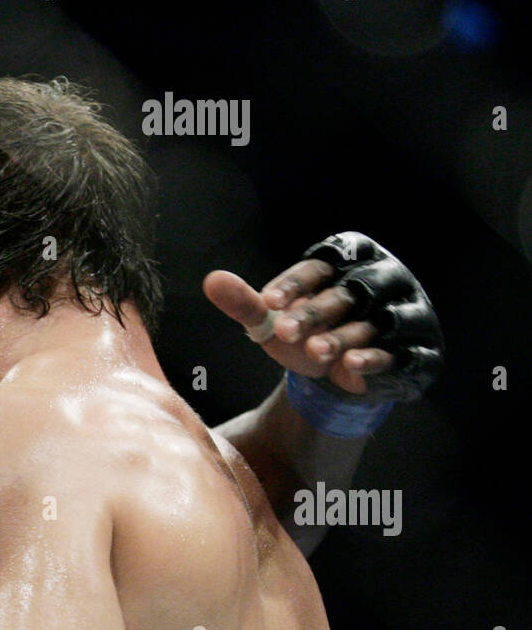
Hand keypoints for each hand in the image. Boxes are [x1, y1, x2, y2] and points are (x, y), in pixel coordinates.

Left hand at [204, 231, 441, 399]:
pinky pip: (401, 352)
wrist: (344, 370)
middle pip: (350, 292)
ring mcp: (405, 312)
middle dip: (316, 312)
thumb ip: (246, 302)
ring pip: (377, 321)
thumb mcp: (276, 319)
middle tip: (283, 331)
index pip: (322, 266)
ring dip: (345, 336)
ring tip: (315, 352)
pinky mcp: (417, 349)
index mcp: (349, 260)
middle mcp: (384, 279)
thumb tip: (211, 281)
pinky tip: (351, 367)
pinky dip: (376, 359)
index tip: (267, 302)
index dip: (296, 283)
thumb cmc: (309, 330)